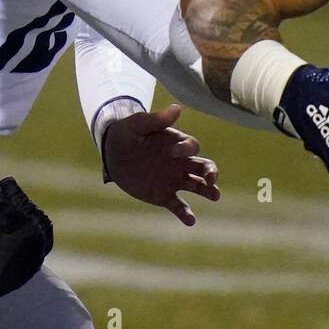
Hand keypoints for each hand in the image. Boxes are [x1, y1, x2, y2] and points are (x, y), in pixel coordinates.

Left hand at [101, 104, 219, 225]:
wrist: (113, 155)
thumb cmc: (127, 134)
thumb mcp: (137, 125)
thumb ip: (156, 119)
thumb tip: (177, 108)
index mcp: (176, 143)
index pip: (191, 146)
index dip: (187, 149)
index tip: (174, 152)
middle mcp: (180, 162)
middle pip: (203, 166)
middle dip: (211, 172)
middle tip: (212, 178)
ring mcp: (174, 179)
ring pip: (198, 186)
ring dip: (208, 191)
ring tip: (215, 195)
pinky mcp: (163, 195)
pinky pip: (178, 205)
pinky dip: (185, 213)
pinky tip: (191, 221)